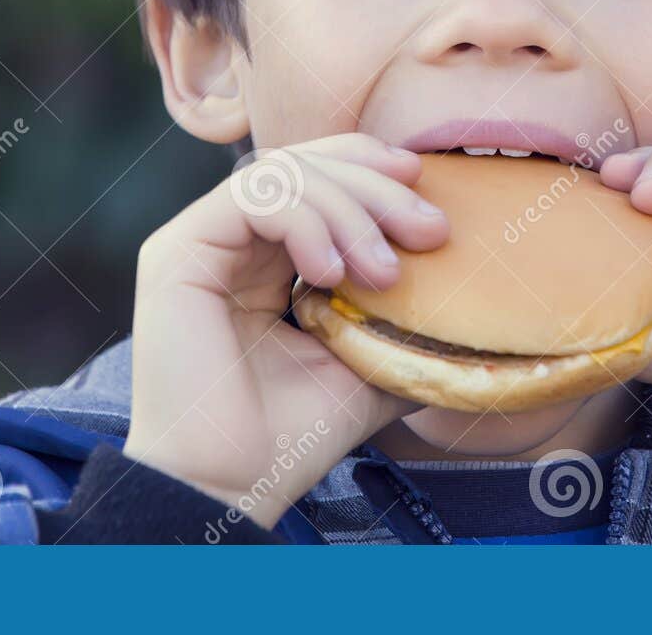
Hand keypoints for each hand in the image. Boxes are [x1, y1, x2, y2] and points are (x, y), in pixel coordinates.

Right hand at [123, 133, 448, 528]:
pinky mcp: (178, 252)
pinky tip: (335, 272)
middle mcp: (226, 241)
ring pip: (284, 173)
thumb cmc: (291, 436)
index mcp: (262, 257)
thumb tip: (474, 305)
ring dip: (350, 210)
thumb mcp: (369, 363)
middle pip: (306, 165)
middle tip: (429, 230)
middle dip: (376, 186)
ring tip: (385, 274)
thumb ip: (403, 322)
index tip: (426, 186)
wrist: (233, 486)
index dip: (371, 168)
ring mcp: (199, 242)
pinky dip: (307, 221)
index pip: (316, 176)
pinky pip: (252, 197)